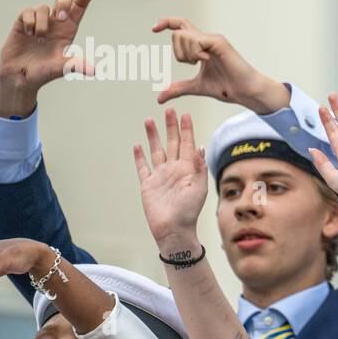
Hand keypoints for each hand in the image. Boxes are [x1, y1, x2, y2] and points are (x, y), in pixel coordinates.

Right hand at [0, 0, 94, 117]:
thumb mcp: (61, 68)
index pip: (77, 10)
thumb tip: (94, 70)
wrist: (20, 77)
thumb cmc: (43, 72)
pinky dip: (30, 22)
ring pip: (43, 7)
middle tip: (60, 17)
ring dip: (43, 24)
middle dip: (64, 2)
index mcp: (68, 30)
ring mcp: (39, 21)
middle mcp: (55, 23)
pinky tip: (28, 35)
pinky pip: (28, 12)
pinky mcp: (23, 23)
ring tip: (39, 40)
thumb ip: (76, 66)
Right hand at [133, 109, 207, 246]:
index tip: (184, 114)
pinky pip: (143, 167)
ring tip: (149, 120)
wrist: (173, 229)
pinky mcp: (148, 184)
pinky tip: (138, 145)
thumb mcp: (199, 188)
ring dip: (153, 136)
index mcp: (188, 169)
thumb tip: (200, 147)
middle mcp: (174, 169)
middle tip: (169, 109)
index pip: (188, 144)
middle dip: (171, 126)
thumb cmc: (189, 211)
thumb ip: (199, 168)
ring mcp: (160, 176)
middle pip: (172, 143)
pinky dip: (139, 156)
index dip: (187, 129)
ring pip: (156, 150)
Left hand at [151, 18, 285, 112]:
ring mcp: (213, 39)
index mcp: (201, 45)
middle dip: (178, 52)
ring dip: (187, 54)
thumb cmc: (227, 87)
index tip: (153, 29)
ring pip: (183, 36)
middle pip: (177, 33)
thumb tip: (160, 98)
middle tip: (192, 64)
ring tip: (202, 62)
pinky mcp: (218, 42)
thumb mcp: (196, 87)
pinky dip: (196, 53)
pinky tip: (207, 60)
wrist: (245, 92)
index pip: (180, 26)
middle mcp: (206, 38)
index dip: (165, 23)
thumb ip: (178, 89)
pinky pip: (196, 41)